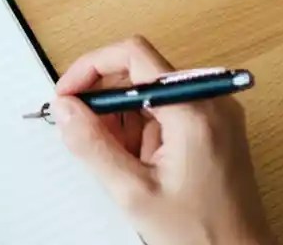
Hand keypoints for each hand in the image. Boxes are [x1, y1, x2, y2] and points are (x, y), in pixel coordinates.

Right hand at [54, 37, 274, 244]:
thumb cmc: (201, 234)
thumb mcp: (133, 192)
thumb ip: (93, 145)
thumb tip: (66, 109)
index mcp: (193, 110)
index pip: (133, 56)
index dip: (91, 68)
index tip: (69, 94)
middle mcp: (210, 100)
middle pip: (141, 71)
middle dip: (107, 101)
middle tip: (85, 134)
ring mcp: (216, 111)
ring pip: (151, 91)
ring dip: (124, 120)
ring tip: (122, 162)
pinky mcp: (215, 125)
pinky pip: (167, 109)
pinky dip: (143, 129)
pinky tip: (141, 164)